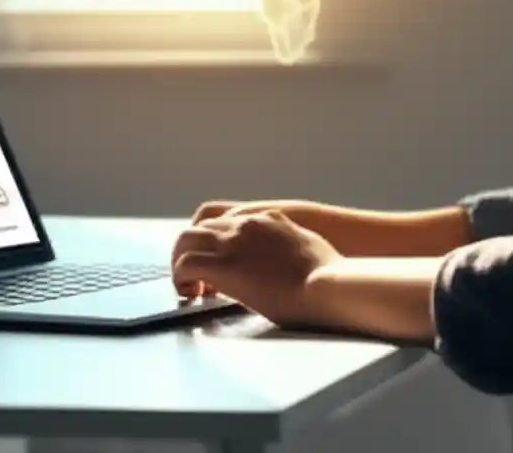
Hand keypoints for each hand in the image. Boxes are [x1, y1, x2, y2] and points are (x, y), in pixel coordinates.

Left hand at [171, 210, 342, 328]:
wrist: (331, 283)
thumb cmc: (331, 274)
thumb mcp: (309, 246)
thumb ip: (290, 245)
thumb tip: (288, 260)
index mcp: (267, 219)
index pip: (224, 219)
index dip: (213, 240)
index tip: (214, 260)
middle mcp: (245, 224)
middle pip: (199, 227)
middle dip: (191, 250)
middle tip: (194, 276)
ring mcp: (233, 243)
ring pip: (185, 241)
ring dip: (182, 262)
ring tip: (187, 287)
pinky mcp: (225, 267)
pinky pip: (186, 265)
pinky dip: (180, 278)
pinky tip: (189, 294)